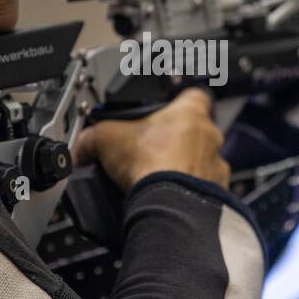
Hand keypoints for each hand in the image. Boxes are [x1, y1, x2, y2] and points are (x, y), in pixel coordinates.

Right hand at [72, 87, 229, 190]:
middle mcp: (209, 137)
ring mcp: (216, 166)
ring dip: (186, 168)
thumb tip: (80, 149)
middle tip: (153, 152)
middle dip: (176, 142)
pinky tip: (171, 198)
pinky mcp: (218, 193)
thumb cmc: (151, 165)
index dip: (178, 102)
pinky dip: (191, 194)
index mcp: (189, 112)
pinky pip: (206, 191)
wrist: (170, 204)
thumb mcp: (106, 139)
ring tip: (160, 179)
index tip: (166, 111)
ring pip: (203, 162)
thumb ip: (92, 138)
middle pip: (196, 131)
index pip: (194, 94)